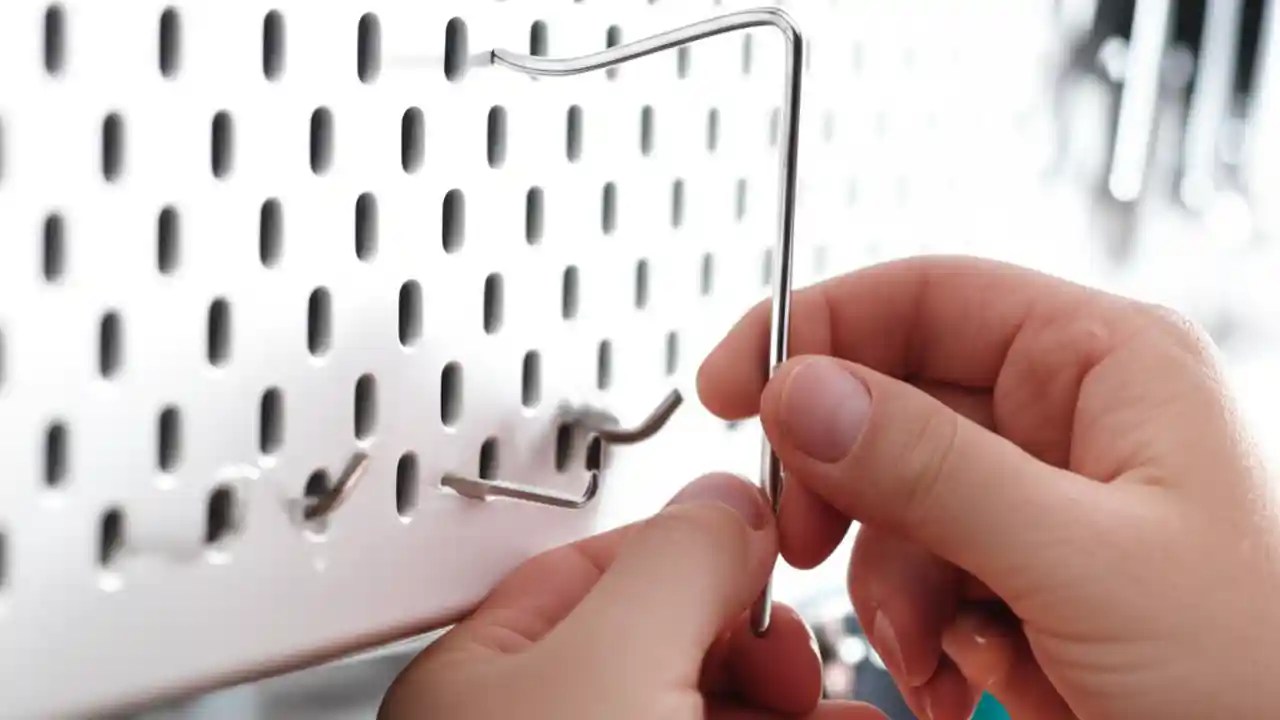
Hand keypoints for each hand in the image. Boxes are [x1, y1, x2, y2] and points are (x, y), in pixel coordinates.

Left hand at [380, 473, 884, 719]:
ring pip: (706, 703)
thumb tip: (728, 501)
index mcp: (478, 680)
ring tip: (847, 707)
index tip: (765, 554)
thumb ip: (674, 562)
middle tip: (800, 659)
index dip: (693, 553)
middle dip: (755, 642)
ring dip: (792, 701)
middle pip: (665, 644)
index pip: (596, 569)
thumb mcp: (614, 666)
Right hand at [699, 256, 1279, 718]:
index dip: (820, 328)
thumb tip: (803, 392)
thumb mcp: (1083, 563)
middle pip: (893, 402)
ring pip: (893, 500)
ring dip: (890, 584)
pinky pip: (918, 571)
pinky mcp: (1020, 572)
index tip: (735, 383)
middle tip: (803, 534)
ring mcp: (1041, 500)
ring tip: (931, 645)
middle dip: (845, 483)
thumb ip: (932, 470)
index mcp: (1107, 365)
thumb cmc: (1258, 676)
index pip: (927, 297)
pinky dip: (916, 628)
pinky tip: (961, 671)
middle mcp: (1069, 419)